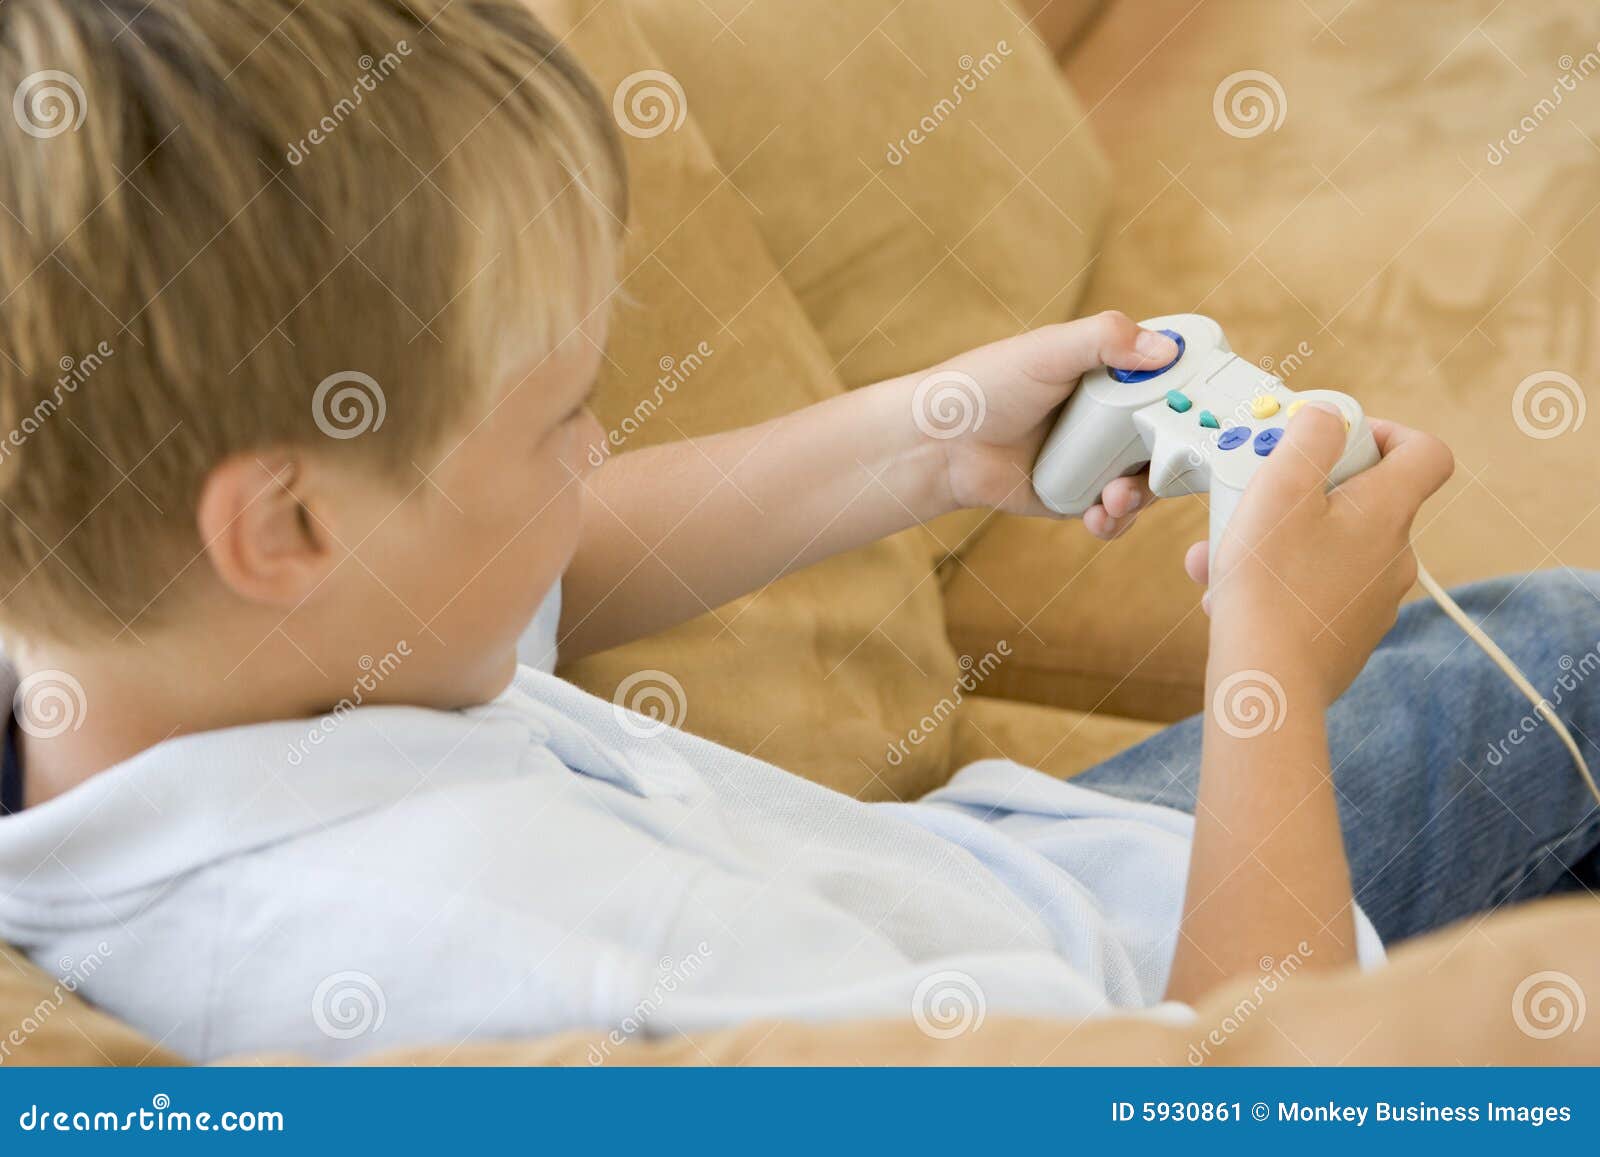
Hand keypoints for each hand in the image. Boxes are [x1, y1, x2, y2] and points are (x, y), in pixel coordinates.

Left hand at [925, 311, 1181, 539]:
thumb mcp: (1048, 350)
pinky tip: (1099, 515)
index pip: (1173, 383)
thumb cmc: (987, 385)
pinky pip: (1115, 514)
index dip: (1197, 401)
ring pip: (1148, 482)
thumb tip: (1163, 349)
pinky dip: (1116, 520)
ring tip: (1116, 497)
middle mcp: (1112, 416)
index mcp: (1112, 374)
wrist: (940, 444)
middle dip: (1176, 459)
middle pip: (1171, 440)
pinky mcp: (1079, 496)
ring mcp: (1098, 458)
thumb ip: (1104, 340)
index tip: (1210, 418)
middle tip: (1168, 467)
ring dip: (1143, 495)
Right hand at [1194, 407, 1453, 703]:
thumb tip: (1328, 415)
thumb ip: (1310, 436)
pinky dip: (1276, 583)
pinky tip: (1228, 594)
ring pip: (1327, 548)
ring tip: (1223, 552)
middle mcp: (1392, 556)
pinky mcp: (1345, 635)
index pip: (1425, 453)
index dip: (1386, 433)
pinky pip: (1313, 591)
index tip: (1337, 438)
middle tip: (1255, 496)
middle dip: (1301, 491)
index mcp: (1387, 512)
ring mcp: (1372, 601)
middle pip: (1362, 500)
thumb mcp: (1281, 487)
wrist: (1268, 681)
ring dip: (1277, 540)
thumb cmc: (1272, 586)